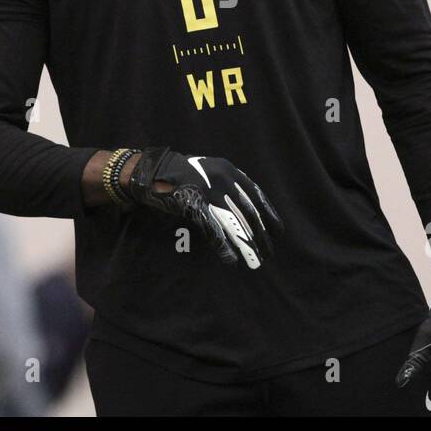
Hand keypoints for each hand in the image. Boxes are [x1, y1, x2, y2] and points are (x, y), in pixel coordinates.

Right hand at [124, 147, 282, 267]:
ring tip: (255, 260)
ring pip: (234, 224)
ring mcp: (208, 192)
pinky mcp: (195, 205)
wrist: (152, 172)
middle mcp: (222, 179)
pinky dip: (224, 246)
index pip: (256, 195)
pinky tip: (231, 259)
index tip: (278, 232)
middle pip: (248, 213)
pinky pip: (213, 230)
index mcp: (229, 171)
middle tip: (268, 253)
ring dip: (246, 244)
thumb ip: (228, 185)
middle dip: (260, 235)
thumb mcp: (210, 172)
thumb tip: (247, 209)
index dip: (268, 215)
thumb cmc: (183, 175)